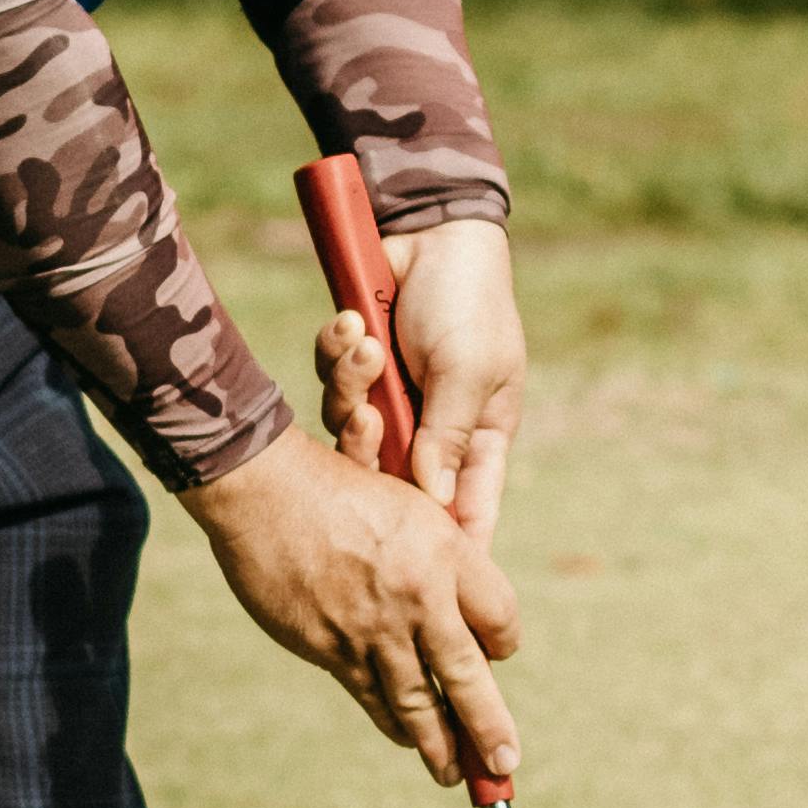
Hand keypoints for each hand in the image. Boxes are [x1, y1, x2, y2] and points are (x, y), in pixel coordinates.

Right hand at [184, 422, 520, 788]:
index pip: (500, 617)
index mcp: (447, 551)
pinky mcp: (329, 647)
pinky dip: (391, 721)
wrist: (265, 489)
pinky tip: (405, 738)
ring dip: (438, 743)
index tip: (498, 655)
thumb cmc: (337, 486)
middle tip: (504, 762)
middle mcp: (418, 595)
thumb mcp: (408, 504)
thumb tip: (460, 607)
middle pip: (468, 677)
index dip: (503, 642)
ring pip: (416, 701)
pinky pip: (370, 695)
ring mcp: (372, 627)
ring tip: (452, 773)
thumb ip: (440, 554)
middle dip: (489, 727)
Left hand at [316, 212, 523, 543]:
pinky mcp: (357, 369)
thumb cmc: (467, 299)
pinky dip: (336, 353)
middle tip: (367, 420)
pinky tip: (351, 320)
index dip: (446, 550)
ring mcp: (392, 399)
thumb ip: (445, 438)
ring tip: (366, 346)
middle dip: (368, 452)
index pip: (465, 511)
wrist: (429, 228)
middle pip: (388, 480)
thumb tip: (431, 506)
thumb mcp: (466, 371)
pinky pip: (329, 383)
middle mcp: (431, 427)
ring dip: (349, 387)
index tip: (422, 579)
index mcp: (477, 437)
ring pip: (348, 431)